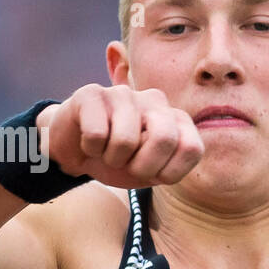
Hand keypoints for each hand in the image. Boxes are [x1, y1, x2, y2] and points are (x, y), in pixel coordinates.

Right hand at [36, 84, 203, 188]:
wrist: (76, 152)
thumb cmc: (119, 162)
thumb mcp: (151, 172)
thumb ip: (169, 163)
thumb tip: (163, 142)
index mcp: (177, 120)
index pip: (192, 149)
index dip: (169, 173)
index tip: (152, 174)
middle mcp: (156, 100)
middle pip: (165, 138)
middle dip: (143, 167)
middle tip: (128, 166)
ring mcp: (125, 93)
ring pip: (126, 140)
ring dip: (112, 159)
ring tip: (107, 151)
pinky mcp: (92, 93)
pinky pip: (96, 134)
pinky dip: (91, 149)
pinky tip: (89, 140)